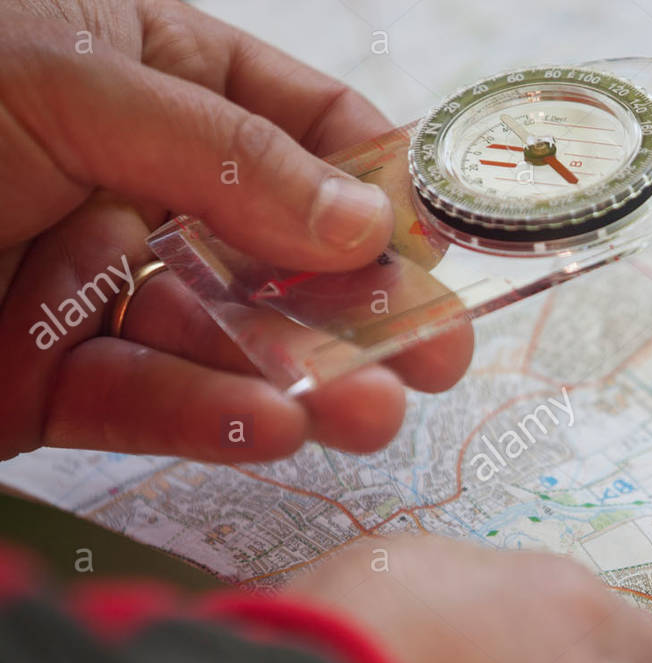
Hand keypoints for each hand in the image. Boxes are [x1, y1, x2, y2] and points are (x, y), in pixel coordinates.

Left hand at [0, 0, 473, 462]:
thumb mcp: (69, 80)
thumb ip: (228, 156)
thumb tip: (367, 225)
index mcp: (149, 77)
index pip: (302, 122)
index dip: (378, 179)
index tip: (441, 241)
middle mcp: (134, 183)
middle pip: (282, 251)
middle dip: (363, 308)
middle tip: (438, 355)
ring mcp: (92, 287)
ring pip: (220, 341)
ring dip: (299, 378)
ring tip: (370, 414)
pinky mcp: (41, 381)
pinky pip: (138, 402)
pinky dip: (205, 418)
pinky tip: (271, 426)